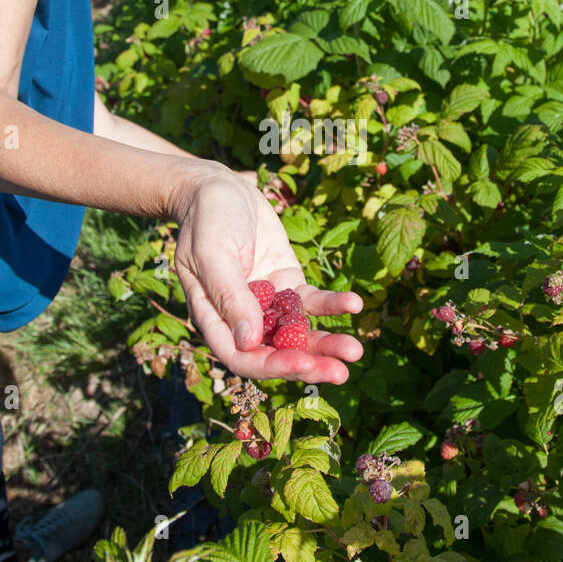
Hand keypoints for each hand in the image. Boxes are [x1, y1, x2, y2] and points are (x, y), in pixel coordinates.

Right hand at [174, 168, 363, 384]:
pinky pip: (312, 302)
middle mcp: (241, 318)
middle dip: (309, 364)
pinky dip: (332, 305)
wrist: (221, 188)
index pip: (242, 357)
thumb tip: (248, 341)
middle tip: (341, 373)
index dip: (272, 366)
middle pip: (276, 352)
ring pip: (299, 333)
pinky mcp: (288, 283)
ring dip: (326, 343)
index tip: (303, 364)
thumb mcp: (212, 253)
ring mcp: (268, 303)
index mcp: (214, 318)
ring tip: (355, 351)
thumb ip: (230, 295)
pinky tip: (354, 304)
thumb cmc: (207, 220)